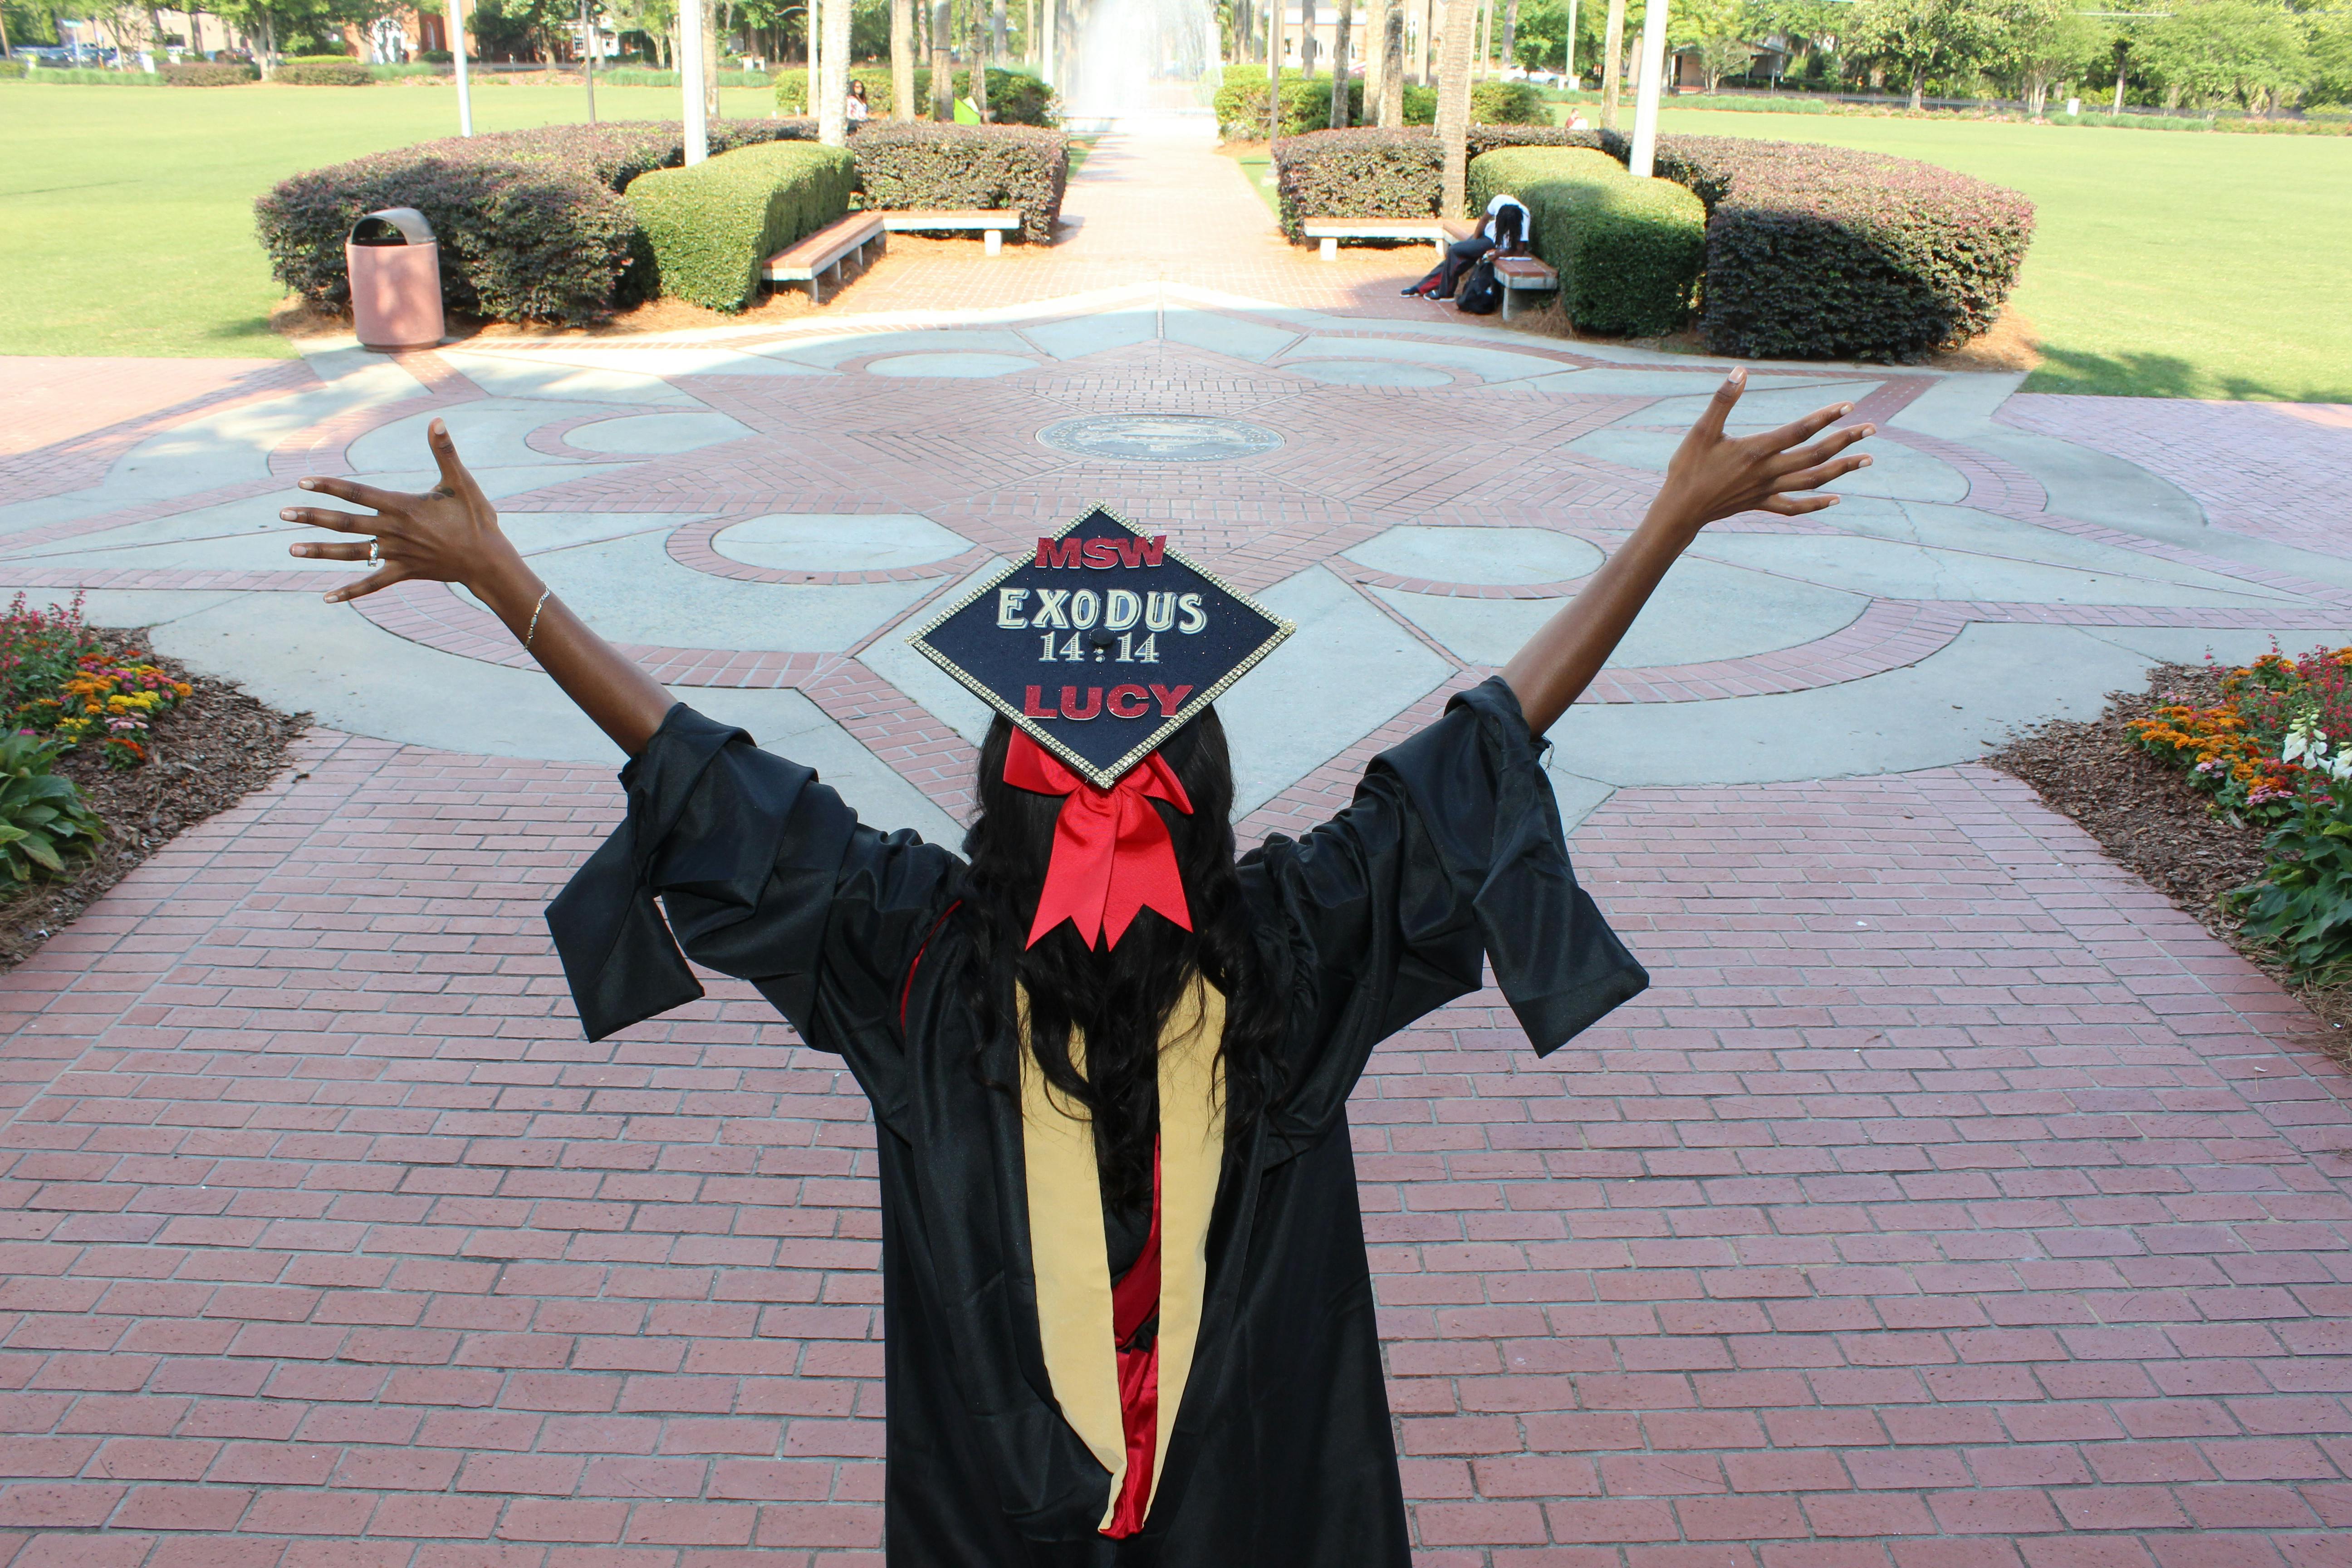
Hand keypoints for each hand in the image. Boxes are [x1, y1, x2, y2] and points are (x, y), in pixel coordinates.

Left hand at [281, 420, 524, 603]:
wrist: (489, 561)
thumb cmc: (476, 520)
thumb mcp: (461, 482)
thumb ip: (444, 452)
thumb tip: (436, 421)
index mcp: (402, 507)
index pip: (357, 493)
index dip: (329, 487)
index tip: (303, 482)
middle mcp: (394, 532)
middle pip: (345, 523)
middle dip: (312, 517)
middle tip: (283, 513)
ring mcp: (397, 554)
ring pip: (351, 553)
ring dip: (320, 551)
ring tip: (292, 549)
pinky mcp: (403, 572)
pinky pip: (372, 584)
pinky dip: (350, 592)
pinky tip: (327, 597)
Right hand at [1655, 368, 1873, 530]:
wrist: (1680, 510)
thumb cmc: (1688, 468)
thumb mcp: (1702, 430)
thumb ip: (1723, 400)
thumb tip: (1740, 371)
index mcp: (1756, 450)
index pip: (1799, 430)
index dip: (1825, 417)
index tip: (1848, 406)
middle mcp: (1767, 471)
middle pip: (1815, 455)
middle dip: (1845, 442)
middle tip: (1871, 430)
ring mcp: (1767, 490)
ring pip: (1812, 481)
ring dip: (1841, 470)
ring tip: (1867, 460)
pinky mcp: (1761, 503)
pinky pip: (1794, 506)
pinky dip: (1816, 504)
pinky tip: (1835, 498)